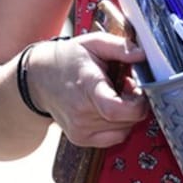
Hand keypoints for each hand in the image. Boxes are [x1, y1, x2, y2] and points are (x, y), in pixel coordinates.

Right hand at [27, 32, 148, 148]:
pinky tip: (109, 107)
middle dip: (135, 103)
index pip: (116, 110)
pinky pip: (115, 137)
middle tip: (127, 85)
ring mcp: (80, 130)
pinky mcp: (81, 139)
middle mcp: (81, 114)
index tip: (139, 88)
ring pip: (125, 129)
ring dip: (128, 114)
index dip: (138, 103)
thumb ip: (120, 47)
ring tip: (115, 94)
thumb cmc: (68, 59)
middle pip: (127, 120)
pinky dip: (120, 124)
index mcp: (87, 87)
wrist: (39, 79)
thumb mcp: (94, 43)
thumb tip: (143, 55)